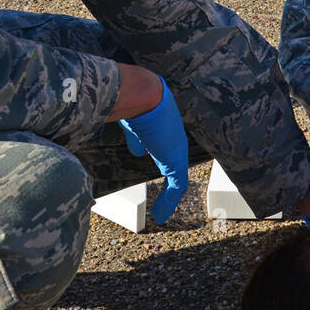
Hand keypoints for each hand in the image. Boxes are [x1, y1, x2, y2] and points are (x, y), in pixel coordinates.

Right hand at [119, 76, 190, 223]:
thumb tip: (137, 151)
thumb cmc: (132, 101)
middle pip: (175, 163)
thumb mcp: (132, 121)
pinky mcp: (176, 161)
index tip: (150, 163)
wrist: (141, 94)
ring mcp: (178, 150)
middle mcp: (174, 138)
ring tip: (161, 212)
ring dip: (169, 197)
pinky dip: (168, 201)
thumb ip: (135, 137)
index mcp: (163, 126)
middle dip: (170, 181)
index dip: (159, 155)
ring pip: (177, 178)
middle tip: (165, 197)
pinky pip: (177, 186)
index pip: (164, 144)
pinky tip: (160, 215)